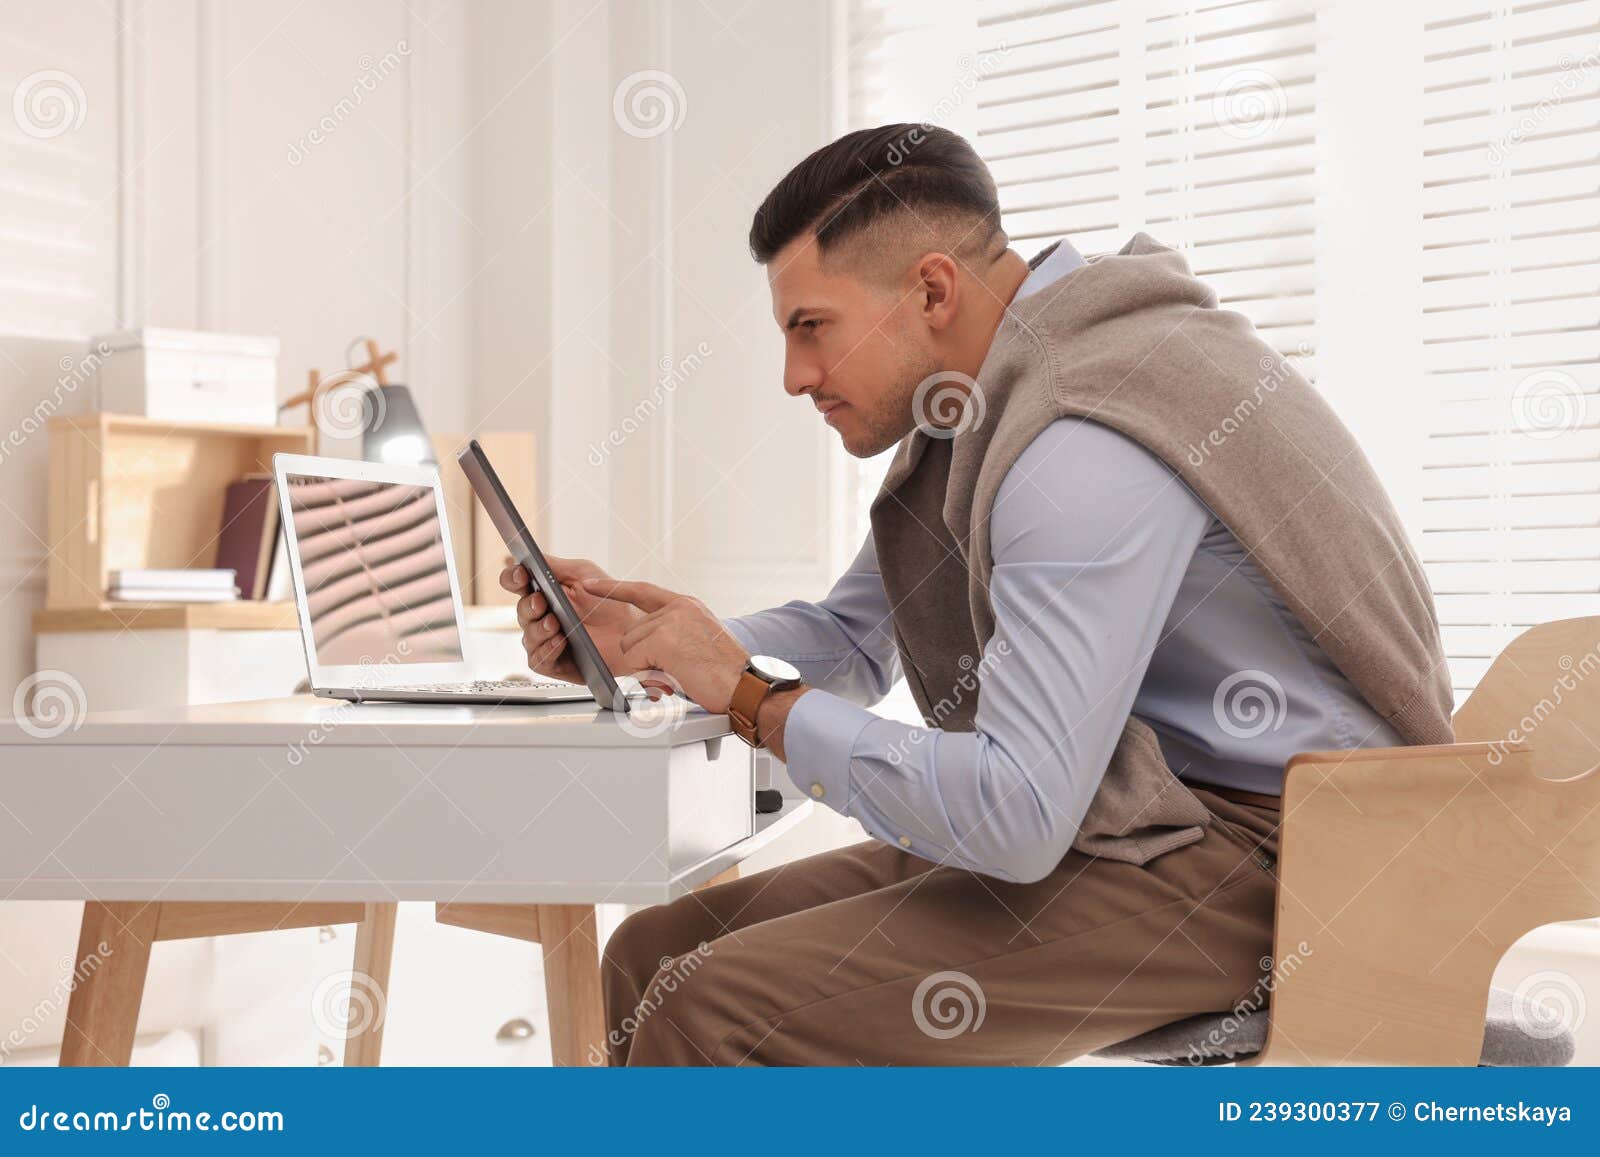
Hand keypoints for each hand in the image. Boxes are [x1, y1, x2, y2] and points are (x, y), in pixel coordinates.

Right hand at [500, 554, 641, 683]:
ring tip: (555, 623)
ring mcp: (546, 641)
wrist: (631, 630)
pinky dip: (547, 650)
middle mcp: (541, 617)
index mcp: (544, 592)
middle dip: (529, 606)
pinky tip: (559, 641)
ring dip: (539, 629)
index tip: (520, 573)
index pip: (516, 584)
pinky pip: (539, 660)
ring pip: (528, 637)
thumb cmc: (608, 602)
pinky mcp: (555, 663)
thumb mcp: (582, 573)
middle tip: (542, 602)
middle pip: (521, 611)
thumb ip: (553, 565)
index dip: (512, 578)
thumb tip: (524, 557)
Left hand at [581, 578, 748, 712]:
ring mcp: (670, 621)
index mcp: (687, 606)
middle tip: (673, 670)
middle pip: (631, 632)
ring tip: (677, 673)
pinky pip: (633, 661)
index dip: (614, 588)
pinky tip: (673, 676)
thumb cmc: (727, 675)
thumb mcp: (701, 640)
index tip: (591, 585)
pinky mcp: (663, 639)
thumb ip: (676, 632)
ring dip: (646, 668)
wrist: (745, 687)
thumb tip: (649, 646)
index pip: (643, 590)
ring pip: (629, 647)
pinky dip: (648, 676)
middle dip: (643, 657)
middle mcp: (678, 608)